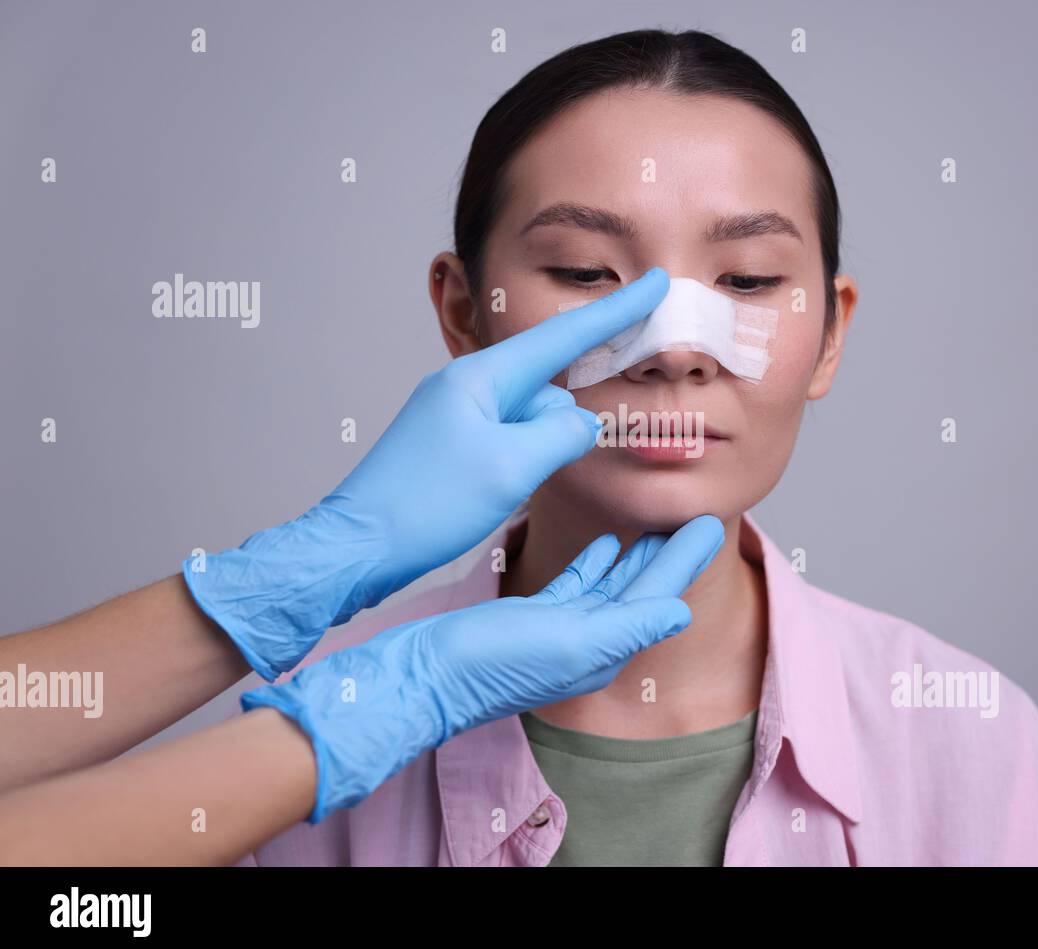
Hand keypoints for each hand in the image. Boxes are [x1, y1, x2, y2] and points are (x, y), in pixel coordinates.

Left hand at [183, 268, 670, 679]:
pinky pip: (508, 439)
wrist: (354, 550)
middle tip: (574, 434)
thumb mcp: (511, 468)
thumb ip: (561, 434)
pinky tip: (511, 487)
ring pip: (529, 418)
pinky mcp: (452, 449)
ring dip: (543, 447)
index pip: (563, 336)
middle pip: (547, 383)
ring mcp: (457, 417)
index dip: (616, 312)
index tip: (656, 284)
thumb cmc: (423, 508)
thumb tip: (583, 423)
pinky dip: (525, 457)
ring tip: (508, 487)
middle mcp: (467, 388)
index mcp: (480, 379)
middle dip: (571, 408)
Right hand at [241, 515, 724, 822]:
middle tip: (698, 518)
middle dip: (670, 557)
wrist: (425, 677)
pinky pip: (575, 587)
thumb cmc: (492, 664)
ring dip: (637, 558)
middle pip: (641, 590)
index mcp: (604, 649)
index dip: (685, 561)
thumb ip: (628, 625)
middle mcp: (588, 643)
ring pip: (612, 587)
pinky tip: (605, 544)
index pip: (657, 597)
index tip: (713, 524)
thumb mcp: (570, 643)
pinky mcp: (531, 620)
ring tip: (660, 527)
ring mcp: (559, 632)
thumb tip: (682, 611)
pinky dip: (594, 564)